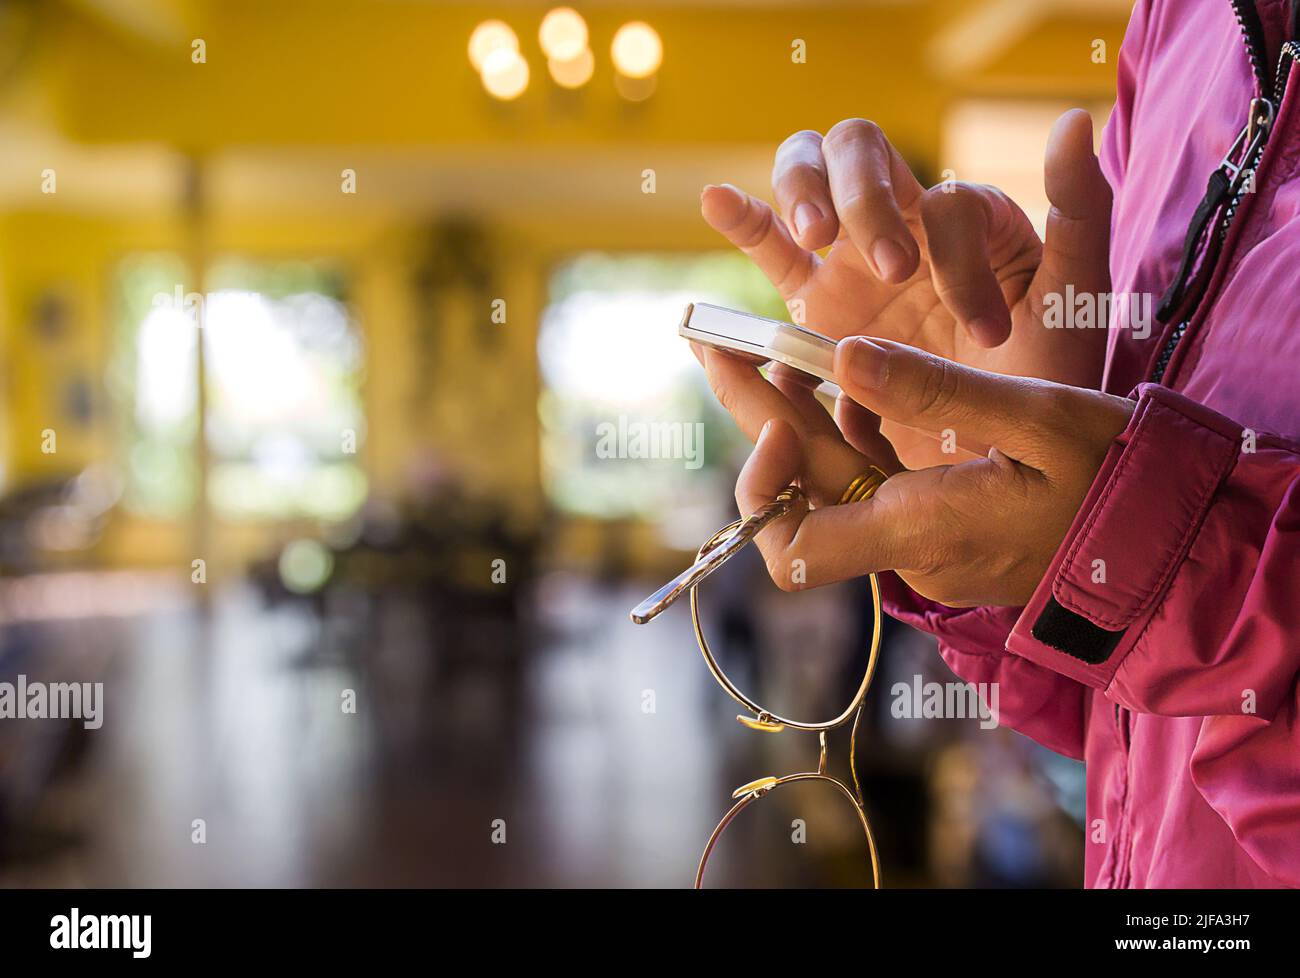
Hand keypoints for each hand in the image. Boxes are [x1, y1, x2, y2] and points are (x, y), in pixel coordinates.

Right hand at [700, 110, 1111, 468]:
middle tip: (892, 270)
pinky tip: (716, 199)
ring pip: (805, 180)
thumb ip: (1080, 211)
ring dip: (802, 192)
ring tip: (813, 234)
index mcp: (968, 218)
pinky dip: (741, 220)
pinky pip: (769, 252)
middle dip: (866, 200)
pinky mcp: (815, 306)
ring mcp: (851, 259)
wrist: (996, 457)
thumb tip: (1070, 120)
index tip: (983, 333)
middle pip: (858, 152)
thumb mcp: (1075, 298)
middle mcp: (904, 223)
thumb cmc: (1042, 380)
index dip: (961, 261)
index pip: (945, 201)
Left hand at [735, 339, 1133, 607]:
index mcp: (921, 530)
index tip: (768, 421)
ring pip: (834, 486)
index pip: (793, 548)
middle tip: (723, 348)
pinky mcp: (940, 528)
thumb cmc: (1118, 480)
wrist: (1171, 542)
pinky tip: (849, 382)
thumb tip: (841, 356)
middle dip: (759, 425)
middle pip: (800, 501)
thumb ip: (936, 392)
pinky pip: (872, 484)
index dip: (760, 489)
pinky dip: (850, 434)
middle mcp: (909, 549)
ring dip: (800, 424)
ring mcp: (922, 543)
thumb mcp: (1038, 419)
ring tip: (776, 350)